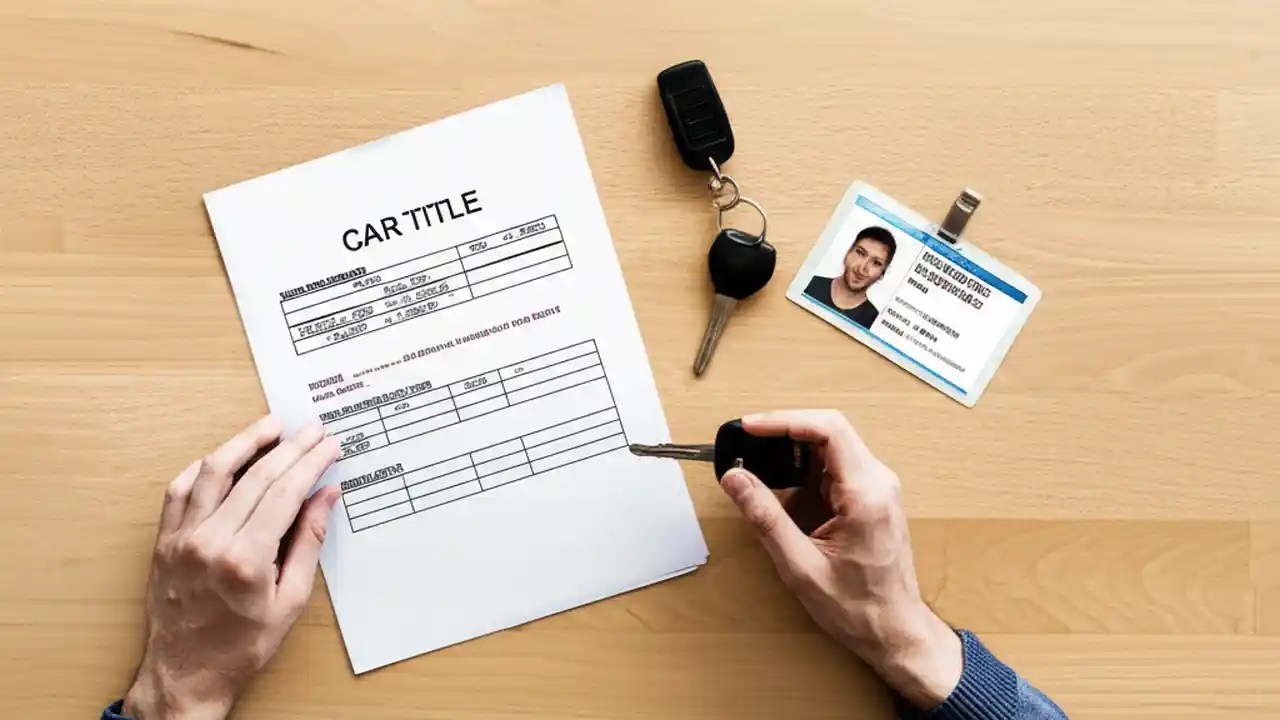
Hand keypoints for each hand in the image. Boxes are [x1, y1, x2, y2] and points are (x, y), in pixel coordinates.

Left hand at [123, 416, 340, 719]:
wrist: (186, 673)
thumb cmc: (241, 646)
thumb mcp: (290, 600)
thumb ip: (308, 542)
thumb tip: (325, 496)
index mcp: (245, 560)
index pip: (284, 493)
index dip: (310, 462)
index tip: (327, 444)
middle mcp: (209, 542)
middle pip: (255, 476)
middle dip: (289, 447)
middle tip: (311, 429)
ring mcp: (181, 538)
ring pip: (213, 471)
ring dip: (244, 442)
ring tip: (270, 426)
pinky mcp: (164, 541)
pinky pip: (180, 490)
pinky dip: (204, 467)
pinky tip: (224, 456)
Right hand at [719, 410, 961, 708]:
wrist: (896, 631)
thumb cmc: (856, 607)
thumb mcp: (800, 566)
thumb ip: (765, 517)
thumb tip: (735, 478)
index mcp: (866, 494)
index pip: (829, 430)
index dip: (785, 420)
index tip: (750, 427)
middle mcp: (878, 481)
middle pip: (830, 430)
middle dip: (785, 429)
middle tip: (746, 439)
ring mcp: (879, 487)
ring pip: (833, 445)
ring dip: (794, 446)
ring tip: (756, 456)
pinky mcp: (872, 496)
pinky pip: (837, 464)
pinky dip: (805, 464)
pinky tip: (781, 477)